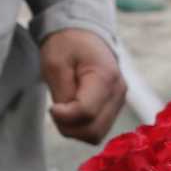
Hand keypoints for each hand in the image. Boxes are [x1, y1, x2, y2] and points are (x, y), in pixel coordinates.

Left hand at [40, 28, 127, 142]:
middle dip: (68, 126)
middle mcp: (118, 92)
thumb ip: (62, 94)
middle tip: (56, 108)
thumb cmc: (67, 46)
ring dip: (74, 128)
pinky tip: (72, 110)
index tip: (52, 106)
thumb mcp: (56, 65)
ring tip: (64, 107)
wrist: (82, 35)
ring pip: (96, 134)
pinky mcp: (114, 107)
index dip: (64, 116)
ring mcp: (119, 101)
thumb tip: (64, 117)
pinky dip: (81, 126)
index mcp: (105, 77)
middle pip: (93, 130)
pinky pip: (97, 129)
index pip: (86, 112)